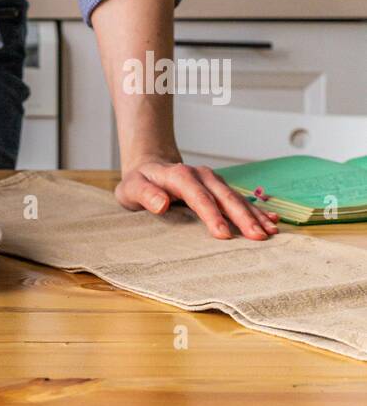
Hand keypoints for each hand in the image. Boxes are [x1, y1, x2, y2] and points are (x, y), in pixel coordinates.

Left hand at [115, 157, 278, 239]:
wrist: (149, 167)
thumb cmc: (139, 183)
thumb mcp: (131, 188)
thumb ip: (145, 194)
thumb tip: (161, 204)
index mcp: (179, 176)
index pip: (197, 195)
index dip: (211, 214)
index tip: (223, 234)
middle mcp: (201, 175)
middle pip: (223, 196)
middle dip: (242, 216)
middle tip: (258, 237)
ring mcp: (213, 181)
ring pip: (236, 198)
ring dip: (254, 214)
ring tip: (271, 232)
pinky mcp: (220, 189)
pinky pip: (241, 199)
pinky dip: (257, 210)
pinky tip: (274, 221)